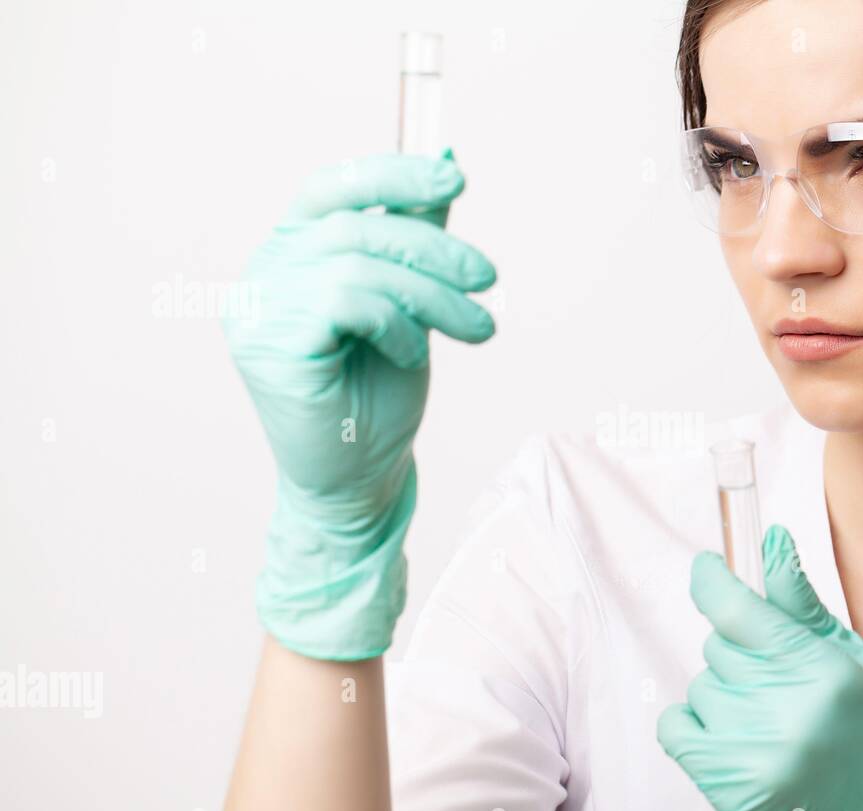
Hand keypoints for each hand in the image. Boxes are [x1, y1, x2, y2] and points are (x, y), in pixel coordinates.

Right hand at [223, 150, 496, 660]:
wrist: (360, 479)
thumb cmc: (380, 395)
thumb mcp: (408, 302)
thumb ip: (413, 238)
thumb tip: (448, 161)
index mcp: (289, 252)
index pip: (331, 187)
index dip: (392, 173)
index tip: (456, 178)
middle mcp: (262, 272)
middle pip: (356, 225)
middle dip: (435, 249)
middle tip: (488, 278)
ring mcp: (256, 308)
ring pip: (360, 264)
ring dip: (434, 295)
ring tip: (476, 329)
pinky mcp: (267, 344)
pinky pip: (349, 302)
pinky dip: (399, 324)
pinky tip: (416, 354)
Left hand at [657, 524, 862, 810]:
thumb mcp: (848, 661)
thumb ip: (801, 604)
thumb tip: (771, 541)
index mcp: (817, 669)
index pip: (740, 610)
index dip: (713, 582)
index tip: (705, 569)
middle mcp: (784, 708)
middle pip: (718, 648)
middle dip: (741, 659)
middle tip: (778, 688)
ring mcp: (753, 751)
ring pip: (700, 688)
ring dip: (725, 700)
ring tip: (768, 725)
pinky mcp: (728, 788)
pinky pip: (675, 727)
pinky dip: (693, 729)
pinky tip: (734, 742)